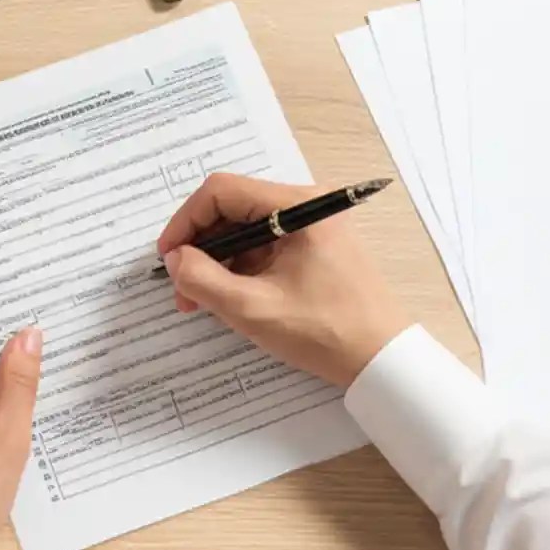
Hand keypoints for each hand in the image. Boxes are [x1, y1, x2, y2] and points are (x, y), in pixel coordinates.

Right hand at [157, 173, 409, 387]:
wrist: (381, 358)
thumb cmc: (324, 332)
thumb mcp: (252, 309)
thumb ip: (202, 279)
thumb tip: (175, 259)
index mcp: (298, 207)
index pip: (221, 191)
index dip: (186, 221)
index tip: (168, 258)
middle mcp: (307, 205)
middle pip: (232, 208)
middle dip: (200, 246)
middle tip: (180, 286)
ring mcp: (313, 225)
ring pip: (246, 229)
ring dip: (217, 260)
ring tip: (200, 299)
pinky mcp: (315, 246)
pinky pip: (264, 245)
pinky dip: (240, 267)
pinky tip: (228, 297)